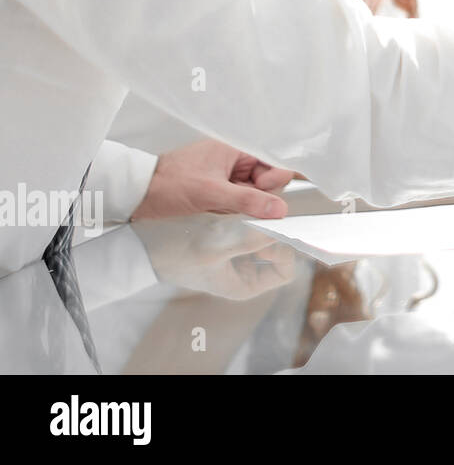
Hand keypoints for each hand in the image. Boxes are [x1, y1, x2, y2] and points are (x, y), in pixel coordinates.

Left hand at [131, 138, 293, 220]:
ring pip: (250, 192)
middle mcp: (232, 158)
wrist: (138, 193)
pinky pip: (236, 198)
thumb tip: (278, 209)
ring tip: (216, 204)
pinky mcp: (216, 186)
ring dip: (238, 203)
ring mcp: (224, 173)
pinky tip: (212, 207)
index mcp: (234, 149)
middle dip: (253, 195)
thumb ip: (248, 200)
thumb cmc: (170, 184)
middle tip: (232, 200)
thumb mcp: (212, 194)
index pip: (272, 162)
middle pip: (264, 179)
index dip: (271, 180)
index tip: (261, 193)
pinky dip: (229, 207)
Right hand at [132, 214, 297, 299]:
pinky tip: (236, 200)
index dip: (286, 249)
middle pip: (276, 248)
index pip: (285, 270)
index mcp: (243, 285)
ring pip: (262, 233)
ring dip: (259, 216)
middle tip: (264, 208)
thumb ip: (254, 236)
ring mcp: (232, 254)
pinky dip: (245, 211)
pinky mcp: (222, 237)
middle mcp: (241, 271)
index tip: (276, 228)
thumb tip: (286, 225)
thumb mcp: (218, 241)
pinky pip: (246, 223)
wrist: (136, 240)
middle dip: (272, 227)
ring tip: (248, 203)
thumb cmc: (172, 248)